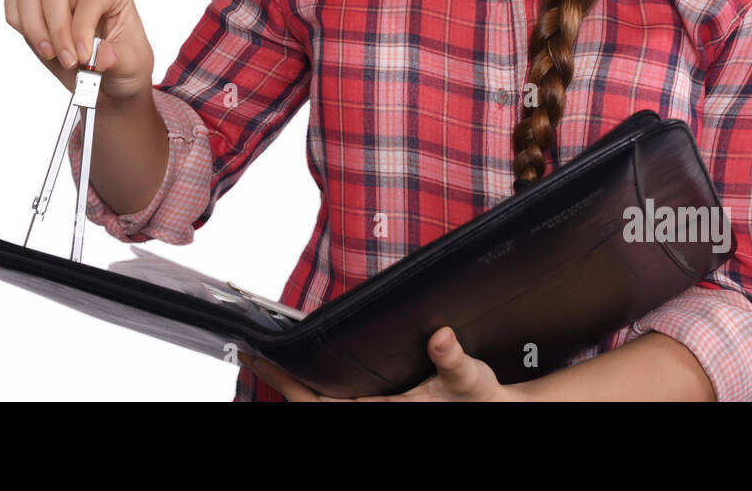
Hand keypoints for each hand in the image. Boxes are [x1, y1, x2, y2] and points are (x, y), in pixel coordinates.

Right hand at [3, 0, 154, 101]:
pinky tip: (38, 45)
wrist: (112, 82)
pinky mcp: (39, 13)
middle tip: (69, 63)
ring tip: (50, 55)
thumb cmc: (126, 65)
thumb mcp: (133, 66)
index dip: (83, 28)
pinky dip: (19, 23)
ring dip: (35, 30)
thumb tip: (103, 56)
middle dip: (59, 35)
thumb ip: (119, 60)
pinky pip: (15, 4)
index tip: (84, 55)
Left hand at [239, 326, 511, 401]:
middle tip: (253, 354)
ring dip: (299, 387)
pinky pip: (341, 402)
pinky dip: (320, 389)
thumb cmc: (481, 399)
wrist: (499, 413)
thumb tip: (439, 337)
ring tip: (274, 360)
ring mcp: (378, 411)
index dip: (284, 382)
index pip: (319, 402)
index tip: (257, 358)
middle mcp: (374, 413)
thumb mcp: (468, 377)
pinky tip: (314, 373)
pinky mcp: (386, 406)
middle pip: (312, 405)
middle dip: (281, 382)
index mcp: (383, 412)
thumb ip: (452, 358)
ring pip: (325, 405)